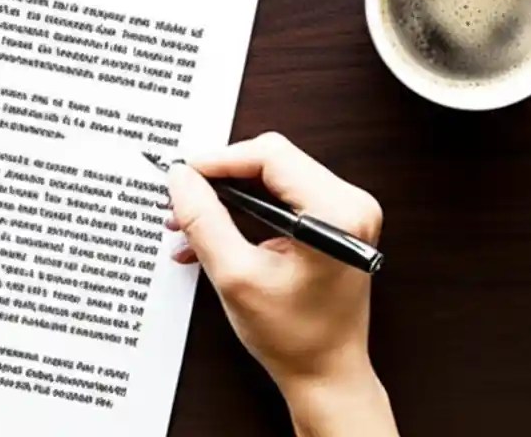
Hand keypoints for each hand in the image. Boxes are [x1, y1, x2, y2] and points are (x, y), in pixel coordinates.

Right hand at [166, 133, 396, 436]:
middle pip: (270, 162)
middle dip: (219, 180)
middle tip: (181, 203)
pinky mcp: (333, 222)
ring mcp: (345, 212)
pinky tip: (212, 235)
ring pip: (271, 178)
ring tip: (189, 224)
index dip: (218, 161)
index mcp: (337, 212)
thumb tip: (180, 178)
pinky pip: (280, 197)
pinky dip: (244, 210)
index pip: (269, 156)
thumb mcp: (236, 276)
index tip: (182, 175)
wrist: (326, 374)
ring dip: (227, 198)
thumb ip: (204, 220)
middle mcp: (350, 203)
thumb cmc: (295, 337)